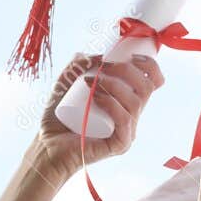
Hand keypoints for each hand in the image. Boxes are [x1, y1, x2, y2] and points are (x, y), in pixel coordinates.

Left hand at [29, 53, 164, 186]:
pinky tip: (95, 97)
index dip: (149, 65)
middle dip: (126, 70)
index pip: (154, 82)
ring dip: (114, 85)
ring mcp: (128, 132)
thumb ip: (77, 65)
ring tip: (89, 82)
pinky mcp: (120, 145)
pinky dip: (112, 104)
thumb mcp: (66, 84)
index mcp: (128, 103)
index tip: (131, 56)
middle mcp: (132, 117)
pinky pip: (124, 120)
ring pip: (135, 103)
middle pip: (147, 88)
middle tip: (101, 67)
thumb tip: (98, 55)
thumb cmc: (58, 118)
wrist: (46, 145)